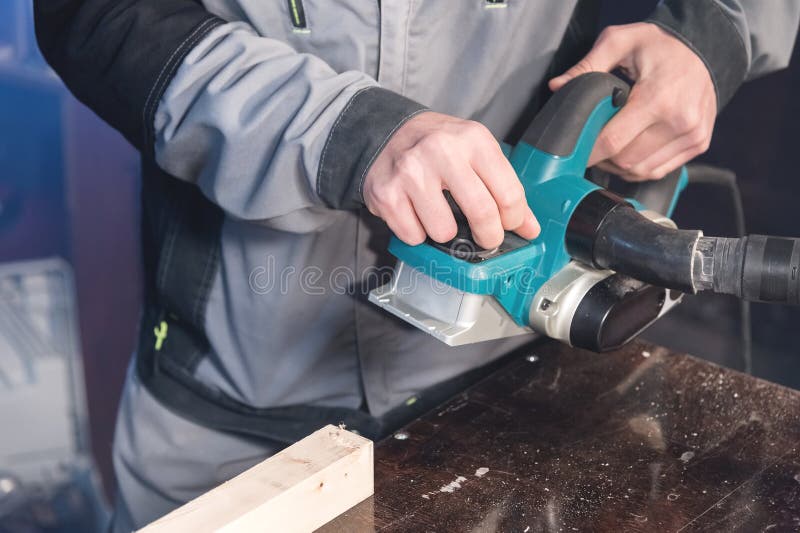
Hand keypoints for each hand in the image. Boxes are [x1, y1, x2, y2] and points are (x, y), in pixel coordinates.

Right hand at [363, 111, 539, 247]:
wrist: (387, 132)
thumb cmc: (436, 146)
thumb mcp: (475, 152)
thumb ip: (503, 187)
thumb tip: (528, 227)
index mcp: (472, 139)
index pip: (509, 193)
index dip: (515, 219)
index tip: (511, 226)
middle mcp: (441, 151)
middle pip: (482, 214)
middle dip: (489, 236)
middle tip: (487, 237)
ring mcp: (412, 173)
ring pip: (444, 232)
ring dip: (446, 233)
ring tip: (440, 215)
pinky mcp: (388, 194)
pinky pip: (414, 236)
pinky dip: (418, 233)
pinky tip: (416, 214)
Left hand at [550, 22, 716, 180]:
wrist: (704, 48)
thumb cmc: (660, 46)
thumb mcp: (620, 41)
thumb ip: (587, 65)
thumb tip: (557, 87)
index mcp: (659, 98)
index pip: (612, 142)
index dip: (587, 151)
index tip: (572, 151)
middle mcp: (680, 121)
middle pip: (624, 161)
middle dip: (601, 157)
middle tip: (590, 144)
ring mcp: (692, 136)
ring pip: (640, 171)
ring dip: (618, 166)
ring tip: (609, 147)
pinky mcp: (698, 144)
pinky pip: (658, 170)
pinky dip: (638, 168)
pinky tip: (629, 152)